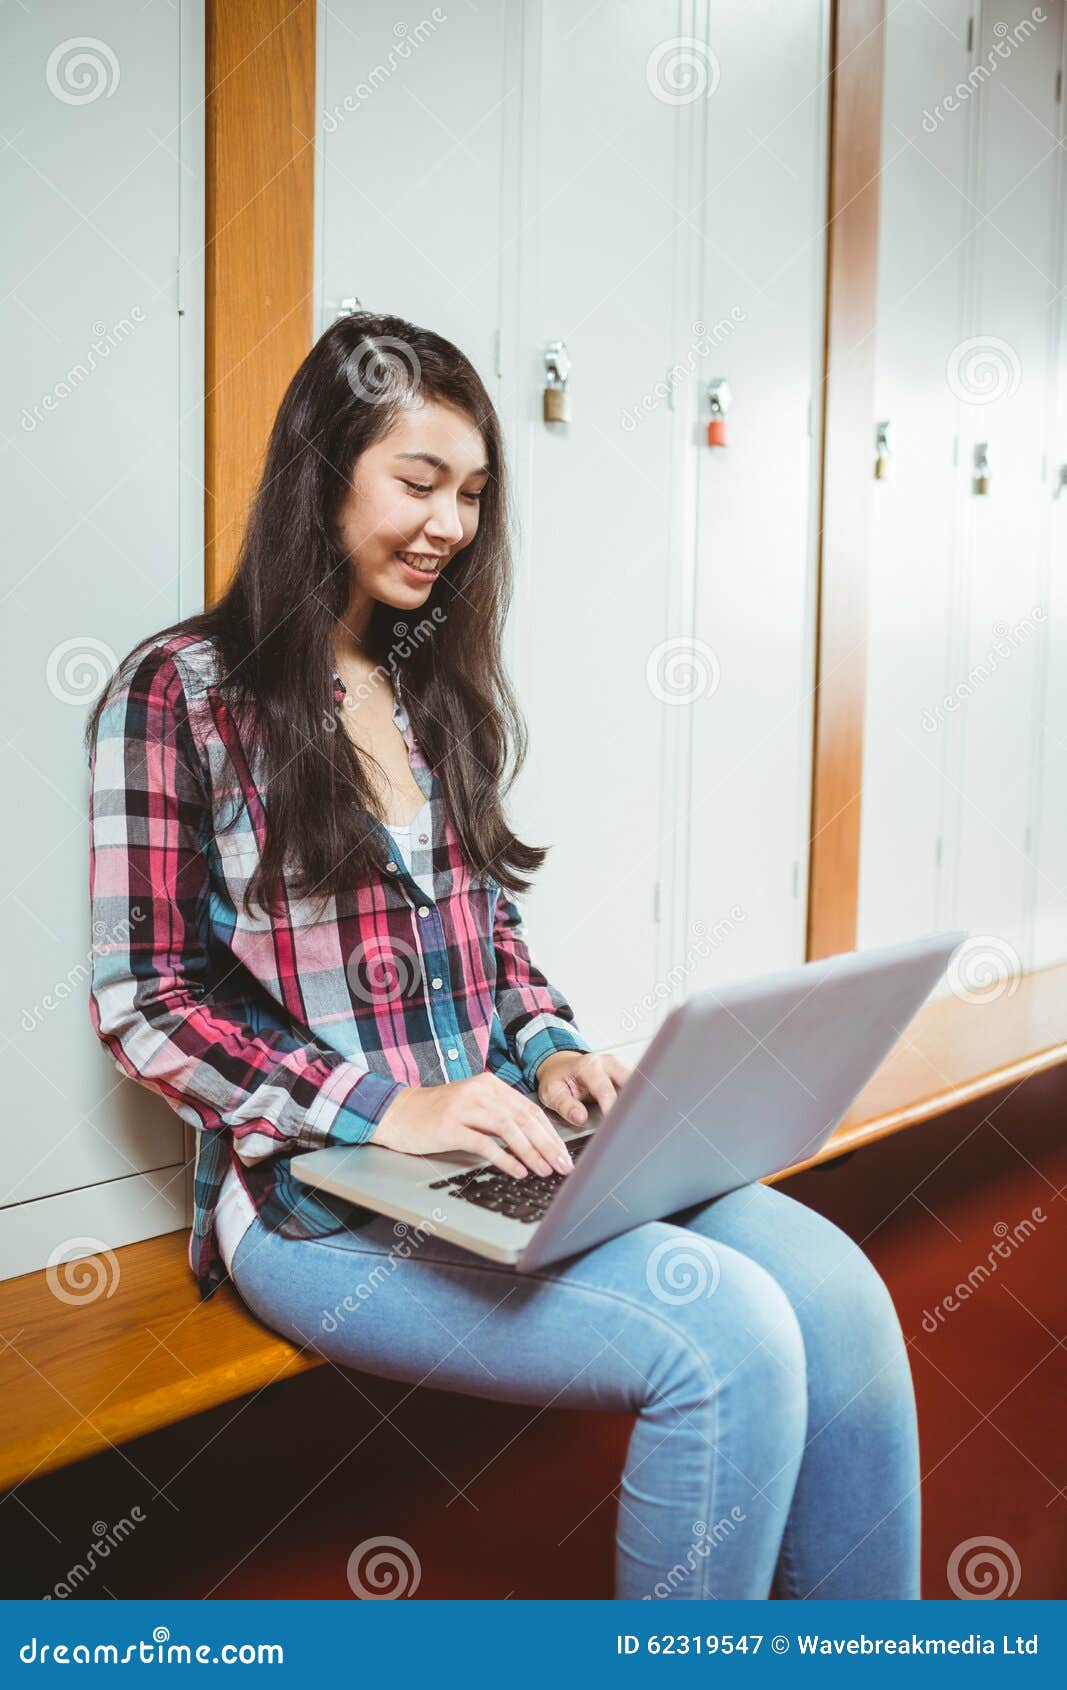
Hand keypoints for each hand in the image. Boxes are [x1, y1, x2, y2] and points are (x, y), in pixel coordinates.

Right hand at [368, 1071, 575, 1177]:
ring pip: (508, 1128)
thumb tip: (535, 1142)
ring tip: (545, 1170)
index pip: (529, 1109)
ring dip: (531, 1152)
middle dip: (547, 1144)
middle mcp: (480, 1091)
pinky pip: (484, 1143)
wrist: (397, 1113)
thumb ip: (499, 1116)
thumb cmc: (436, 1115)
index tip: (564, 1153)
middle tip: (563, 1165)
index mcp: (490, 1085)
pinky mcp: (449, 1125)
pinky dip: (504, 1158)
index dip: (550, 1132)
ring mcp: (464, 1107)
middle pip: (523, 1118)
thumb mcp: (472, 1108)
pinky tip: (517, 1170)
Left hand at [535, 1050, 632, 1128]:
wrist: (559, 1066)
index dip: (611, 1109)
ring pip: (638, 1084)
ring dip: (637, 1102)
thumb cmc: (557, 1079)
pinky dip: (636, 1101)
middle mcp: (607, 1063)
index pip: (605, 1090)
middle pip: (630, 1082)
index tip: (613, 1125)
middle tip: (630, 1125)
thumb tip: (580, 1118)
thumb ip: (565, 1105)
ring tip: (633, 1121)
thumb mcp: (551, 1092)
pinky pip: (636, 1087)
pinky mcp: (624, 1074)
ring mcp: (618, 1067)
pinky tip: (633, 1114)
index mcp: (588, 1066)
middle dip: (632, 1103)